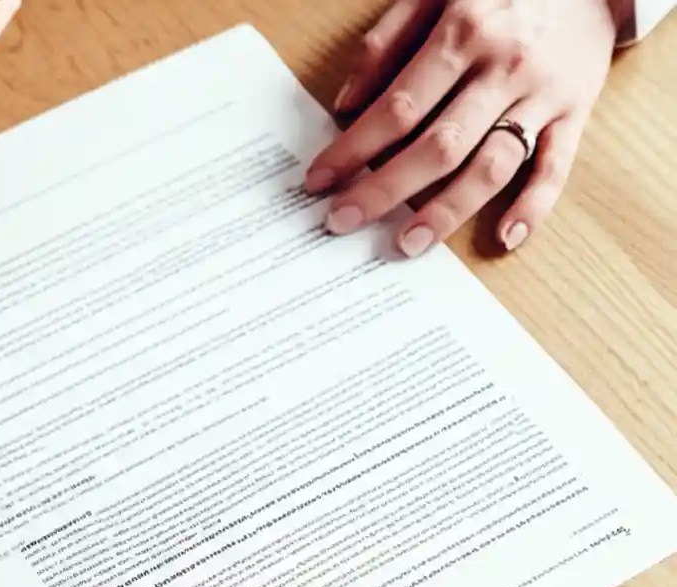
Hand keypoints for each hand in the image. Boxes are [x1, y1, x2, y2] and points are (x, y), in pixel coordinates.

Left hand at [305, 0, 624, 255]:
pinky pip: (557, 167)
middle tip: (343, 221)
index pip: (397, 108)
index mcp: (463, 33)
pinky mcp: (576, 112)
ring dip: (447, 211)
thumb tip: (345, 104)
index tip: (319, 181)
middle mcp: (504, 68)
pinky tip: (504, 240)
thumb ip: (385, 42)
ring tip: (407, 245)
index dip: (353, 149)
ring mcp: (542, 95)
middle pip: (439, 146)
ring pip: (492, 165)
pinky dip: (533, 207)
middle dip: (385, 191)